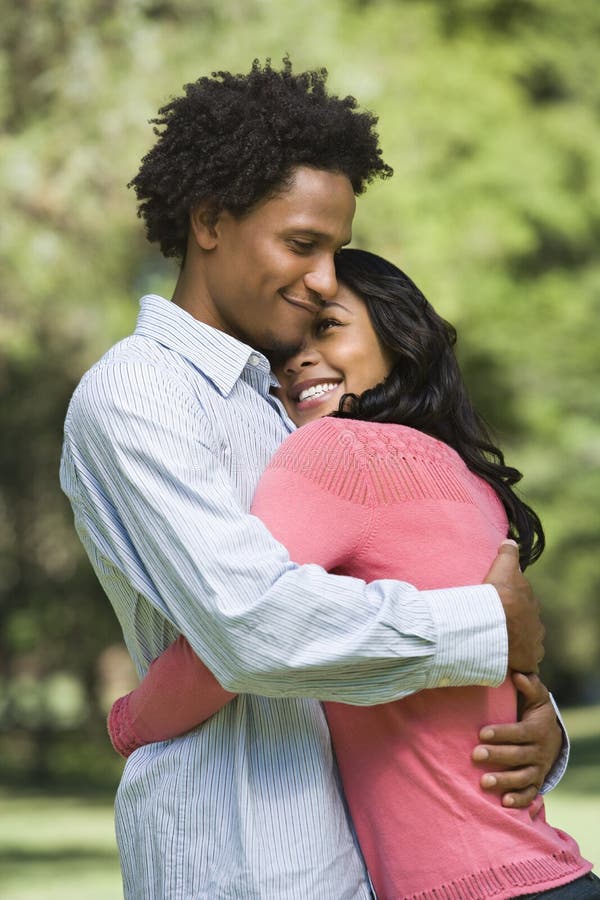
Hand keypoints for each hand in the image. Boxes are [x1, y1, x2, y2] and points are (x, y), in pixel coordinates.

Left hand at [472, 672, 561, 808]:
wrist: (553, 737)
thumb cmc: (536, 713)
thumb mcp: (537, 698)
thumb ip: (529, 686)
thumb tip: (518, 674)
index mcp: (537, 730)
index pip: (519, 733)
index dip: (501, 733)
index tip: (481, 732)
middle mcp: (539, 752)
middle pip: (518, 756)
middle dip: (497, 756)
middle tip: (475, 754)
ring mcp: (538, 769)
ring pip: (522, 778)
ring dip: (504, 781)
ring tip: (484, 782)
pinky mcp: (536, 782)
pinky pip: (530, 794)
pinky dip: (519, 800)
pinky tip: (504, 802)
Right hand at [484, 540, 544, 672]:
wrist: (495, 621)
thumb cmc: (498, 595)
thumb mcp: (502, 568)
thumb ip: (508, 554)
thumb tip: (510, 541)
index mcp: (531, 605)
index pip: (524, 605)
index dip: (514, 605)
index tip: (501, 607)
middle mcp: (536, 625)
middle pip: (527, 626)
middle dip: (517, 627)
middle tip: (498, 628)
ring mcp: (533, 645)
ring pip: (527, 646)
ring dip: (518, 647)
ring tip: (501, 649)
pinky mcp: (528, 663)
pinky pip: (526, 667)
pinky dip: (522, 670)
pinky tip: (512, 669)